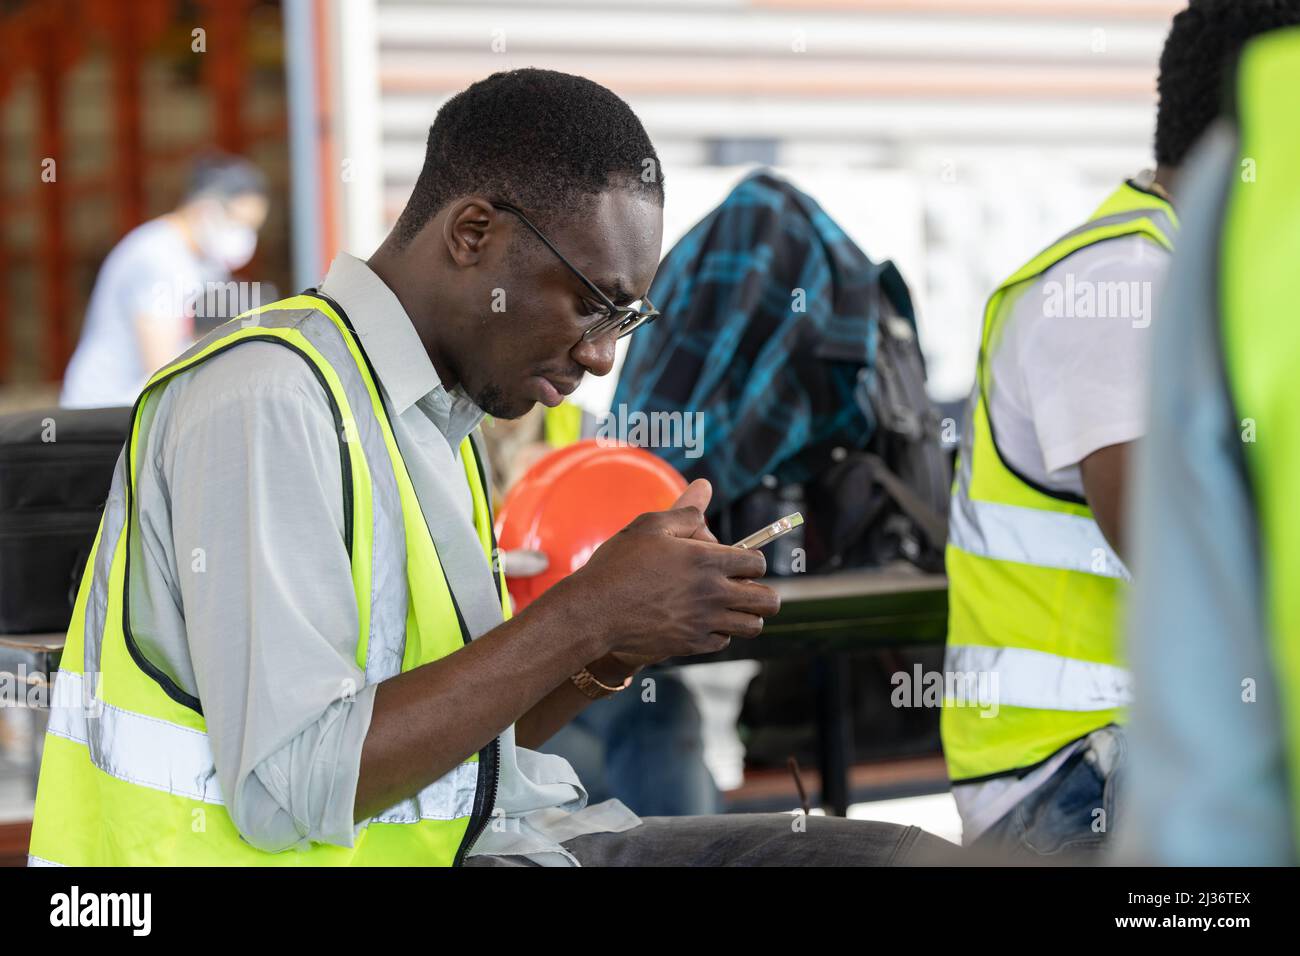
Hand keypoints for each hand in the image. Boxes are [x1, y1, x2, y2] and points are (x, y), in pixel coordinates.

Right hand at [552, 478, 780, 662]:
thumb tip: (705, 487)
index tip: (736, 560)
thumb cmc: (619, 564)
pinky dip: (720, 633)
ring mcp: (704, 622)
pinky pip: (724, 642)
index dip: (751, 559)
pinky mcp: (691, 644)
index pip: (758, 563)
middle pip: (768, 600)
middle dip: (761, 591)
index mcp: (707, 560)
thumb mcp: (650, 526)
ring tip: (727, 606)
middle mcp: (713, 593)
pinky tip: (702, 621)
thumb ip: (685, 510)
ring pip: (754, 626)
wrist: (594, 610)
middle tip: (742, 586)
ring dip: (746, 615)